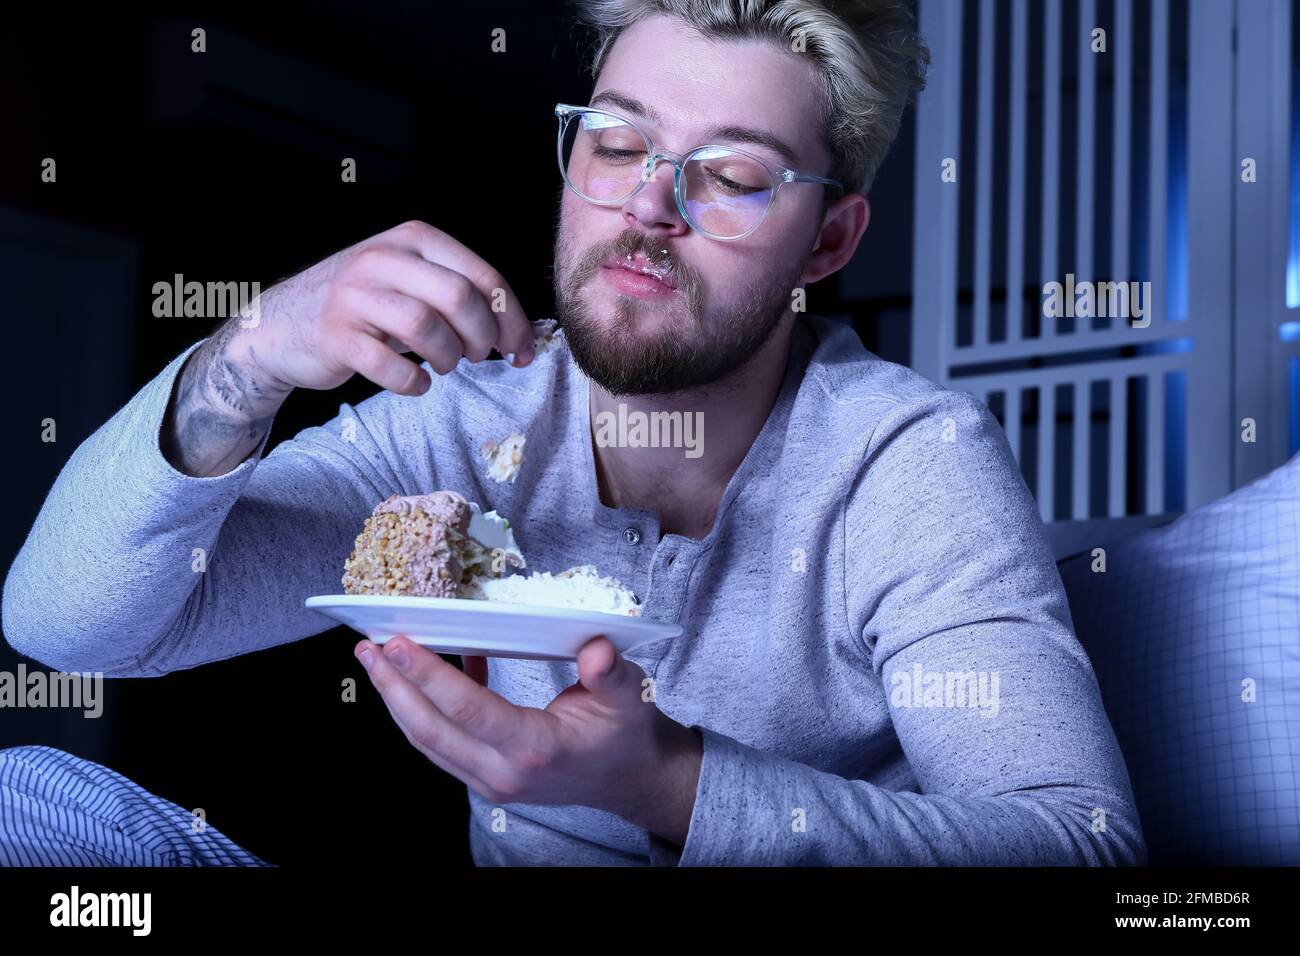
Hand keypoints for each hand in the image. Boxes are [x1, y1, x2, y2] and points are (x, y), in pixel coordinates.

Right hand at [236, 220, 536, 396]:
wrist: (280, 324)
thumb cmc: (362, 306)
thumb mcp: (408, 280)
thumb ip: (456, 293)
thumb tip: (514, 331)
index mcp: (412, 239)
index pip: (482, 275)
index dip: (512, 319)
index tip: (522, 351)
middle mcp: (383, 258)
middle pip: (460, 298)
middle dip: (483, 338)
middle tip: (479, 358)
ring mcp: (355, 295)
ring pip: (427, 328)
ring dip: (448, 358)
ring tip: (444, 366)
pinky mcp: (335, 334)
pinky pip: (390, 365)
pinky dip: (412, 382)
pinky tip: (415, 382)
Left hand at [355, 634, 702, 845]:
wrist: (628, 779)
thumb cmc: (625, 735)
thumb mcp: (629, 697)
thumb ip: (610, 673)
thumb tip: (596, 649)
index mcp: (536, 748)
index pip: (469, 710)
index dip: (428, 676)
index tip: (397, 644)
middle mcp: (504, 772)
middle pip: (431, 730)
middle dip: (392, 687)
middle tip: (367, 647)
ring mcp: (490, 781)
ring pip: (428, 741)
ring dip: (397, 700)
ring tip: (376, 660)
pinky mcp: (485, 777)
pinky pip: (441, 743)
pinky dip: (424, 709)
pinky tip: (427, 670)